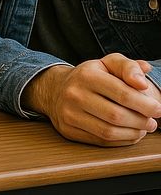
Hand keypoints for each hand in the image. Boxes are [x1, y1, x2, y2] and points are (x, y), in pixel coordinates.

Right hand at [24, 55, 160, 145]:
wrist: (55, 89)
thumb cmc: (89, 77)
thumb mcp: (108, 64)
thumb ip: (129, 67)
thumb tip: (142, 82)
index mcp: (87, 75)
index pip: (122, 94)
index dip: (145, 105)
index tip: (158, 109)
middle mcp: (74, 94)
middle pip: (117, 116)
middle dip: (141, 122)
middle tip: (151, 122)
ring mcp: (69, 114)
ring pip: (109, 132)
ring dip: (133, 134)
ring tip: (142, 129)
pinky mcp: (69, 130)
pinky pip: (100, 141)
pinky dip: (120, 141)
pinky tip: (128, 134)